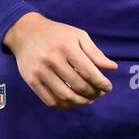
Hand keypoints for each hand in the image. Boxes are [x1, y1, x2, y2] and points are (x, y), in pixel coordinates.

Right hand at [3, 11, 118, 109]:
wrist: (26, 32)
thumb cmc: (57, 34)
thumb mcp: (78, 36)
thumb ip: (95, 53)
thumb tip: (113, 68)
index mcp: (67, 47)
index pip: (89, 72)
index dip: (101, 83)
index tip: (108, 88)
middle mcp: (52, 60)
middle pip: (78, 86)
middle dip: (93, 93)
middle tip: (99, 94)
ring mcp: (40, 71)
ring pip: (65, 96)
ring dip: (81, 102)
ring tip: (89, 99)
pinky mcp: (31, 80)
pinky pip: (50, 100)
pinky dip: (64, 105)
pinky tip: (72, 101)